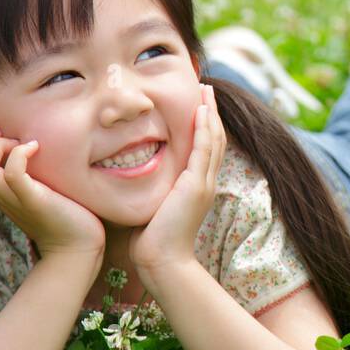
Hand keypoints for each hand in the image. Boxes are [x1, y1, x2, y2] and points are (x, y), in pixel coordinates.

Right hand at [0, 126, 105, 258]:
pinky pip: (12, 175)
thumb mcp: (33, 187)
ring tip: (20, 145)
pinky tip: (36, 148)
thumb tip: (21, 141)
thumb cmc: (60, 213)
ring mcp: (13, 199)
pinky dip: (19, 155)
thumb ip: (22, 171)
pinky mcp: (33, 200)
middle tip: (6, 137)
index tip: (0, 136)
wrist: (77, 246)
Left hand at [129, 83, 225, 277]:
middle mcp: (206, 182)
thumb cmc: (152, 239)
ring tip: (206, 91)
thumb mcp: (155, 206)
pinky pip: (204, 150)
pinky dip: (204, 128)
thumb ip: (153, 189)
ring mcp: (204, 183)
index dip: (204, 124)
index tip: (198, 103)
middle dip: (211, 112)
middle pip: (215, 138)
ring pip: (213, 140)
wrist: (161, 261)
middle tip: (206, 89)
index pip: (206, 148)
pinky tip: (201, 111)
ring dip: (210, 113)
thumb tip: (134, 176)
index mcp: (197, 186)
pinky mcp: (196, 185)